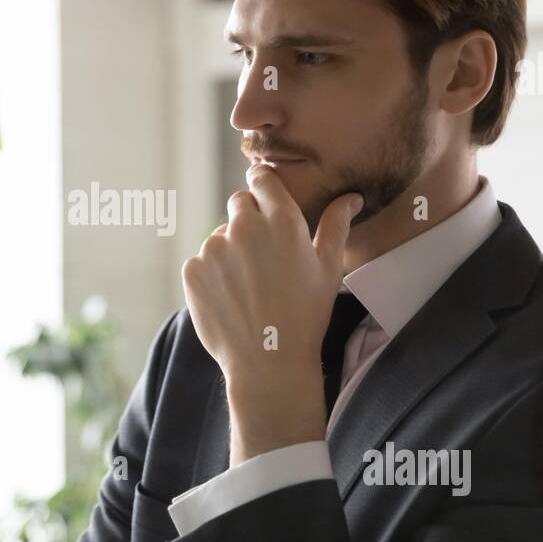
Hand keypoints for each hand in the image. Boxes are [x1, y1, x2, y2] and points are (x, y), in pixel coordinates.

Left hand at [181, 164, 362, 464]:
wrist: (268, 362)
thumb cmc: (306, 315)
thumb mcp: (328, 269)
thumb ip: (336, 225)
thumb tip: (350, 197)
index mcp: (282, 221)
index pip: (261, 178)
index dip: (263, 187)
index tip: (265, 200)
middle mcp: (244, 227)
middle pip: (239, 204)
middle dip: (249, 220)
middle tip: (264, 256)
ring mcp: (214, 248)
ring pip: (220, 234)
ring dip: (231, 250)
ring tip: (249, 286)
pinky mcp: (192, 270)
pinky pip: (201, 260)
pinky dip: (212, 273)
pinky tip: (231, 298)